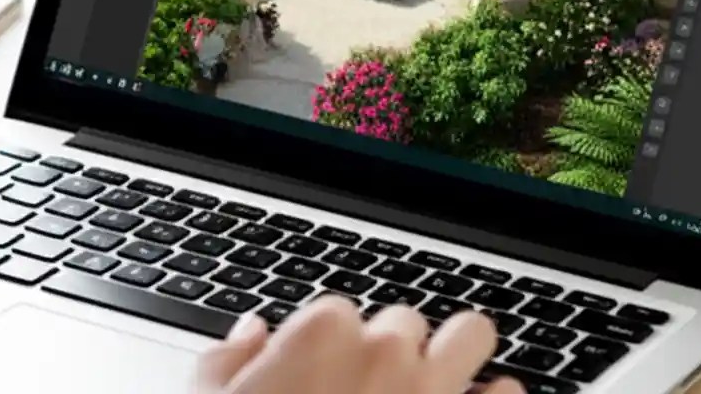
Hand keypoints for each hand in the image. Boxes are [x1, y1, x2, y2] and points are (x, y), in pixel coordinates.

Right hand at [197, 296, 524, 393]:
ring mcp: (436, 391)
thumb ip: (228, 362)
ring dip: (455, 356)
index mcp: (322, 334)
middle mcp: (386, 351)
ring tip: (437, 386)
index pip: (339, 313)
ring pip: (472, 333)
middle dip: (390, 354)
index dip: (327, 351)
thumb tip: (251, 334)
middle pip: (404, 323)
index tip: (319, 383)